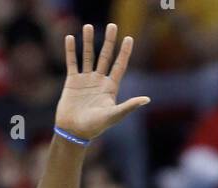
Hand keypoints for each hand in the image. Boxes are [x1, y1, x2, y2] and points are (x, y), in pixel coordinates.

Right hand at [55, 23, 149, 142]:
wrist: (74, 132)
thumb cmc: (95, 127)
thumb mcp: (114, 115)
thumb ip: (129, 106)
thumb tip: (147, 99)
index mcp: (110, 88)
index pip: (119, 66)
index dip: (124, 52)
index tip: (129, 38)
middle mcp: (99, 82)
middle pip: (105, 57)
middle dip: (109, 41)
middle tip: (112, 25)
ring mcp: (85, 80)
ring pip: (88, 56)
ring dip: (87, 42)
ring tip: (88, 26)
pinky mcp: (72, 82)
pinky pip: (72, 62)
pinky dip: (70, 51)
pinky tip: (70, 38)